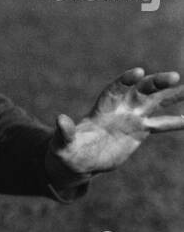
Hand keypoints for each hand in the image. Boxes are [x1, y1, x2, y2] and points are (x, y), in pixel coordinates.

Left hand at [51, 67, 183, 175]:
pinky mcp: (141, 129)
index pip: (116, 88)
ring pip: (156, 102)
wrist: (81, 158)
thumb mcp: (63, 142)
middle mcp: (121, 106)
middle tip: (174, 77)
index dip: (126, 80)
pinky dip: (176, 122)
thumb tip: (59, 119)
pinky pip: (161, 124)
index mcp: (103, 106)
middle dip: (156, 83)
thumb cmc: (68, 148)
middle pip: (141, 90)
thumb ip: (64, 131)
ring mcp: (133, 116)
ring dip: (173, 96)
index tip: (138, 72)